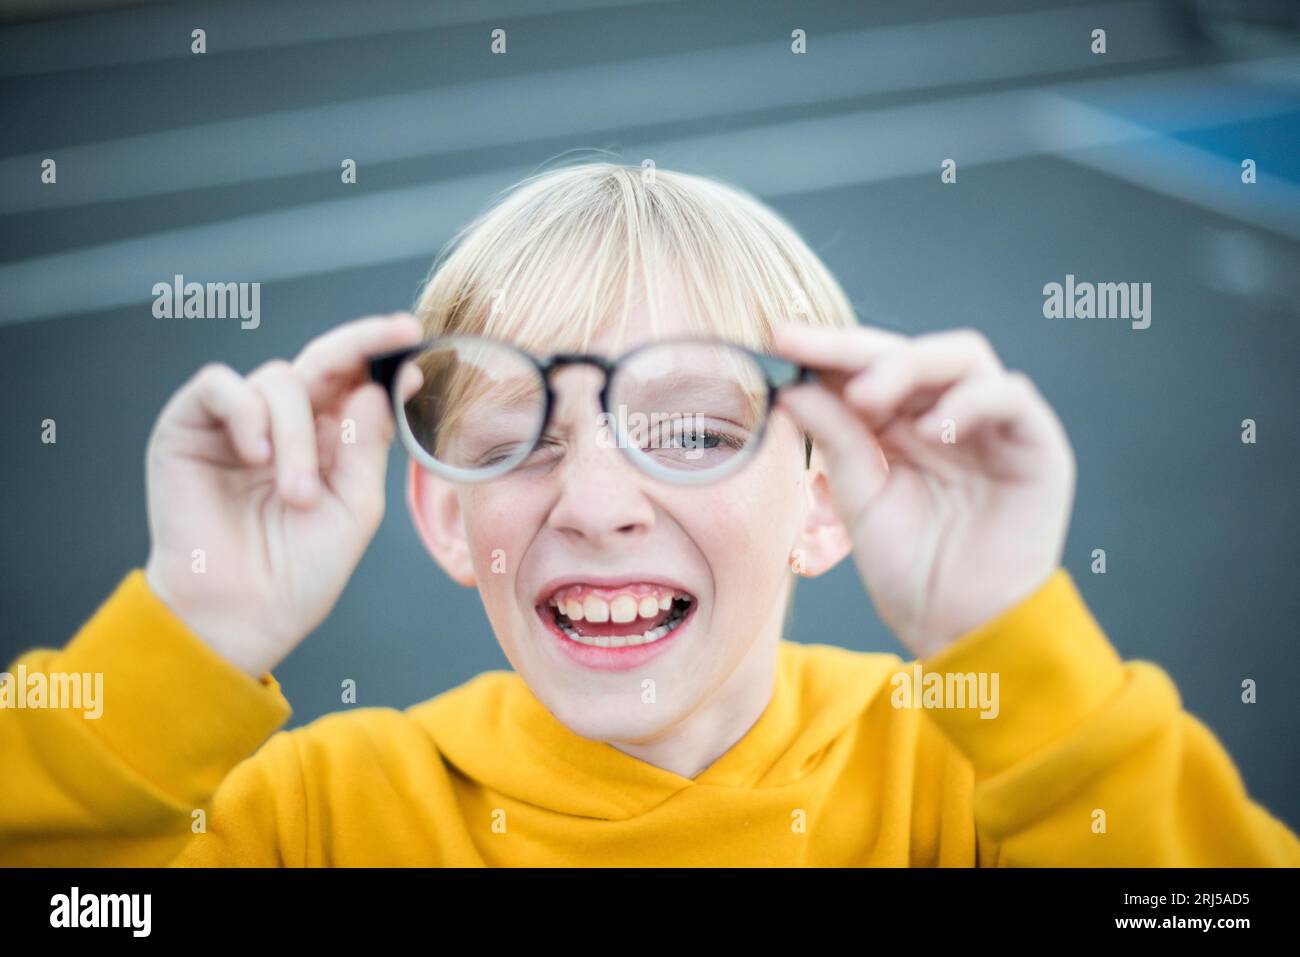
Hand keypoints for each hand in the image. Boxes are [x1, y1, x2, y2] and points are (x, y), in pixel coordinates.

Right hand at [143, 313, 422, 676]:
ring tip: (297, 495)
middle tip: (392, 337)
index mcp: (326, 440)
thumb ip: (366, 444)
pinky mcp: (188, 428)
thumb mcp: (354, 506)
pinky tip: (256, 456)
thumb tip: (378, 385)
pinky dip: (246, 413)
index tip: (412, 334)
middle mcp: (283, 424)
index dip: (380, 353)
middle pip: (321, 360)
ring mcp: (235, 423)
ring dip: (296, 436)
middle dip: (359, 345)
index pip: (354, 381)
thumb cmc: (299, 571)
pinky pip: (220, 386)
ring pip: (279, 380)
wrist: (242, 616)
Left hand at [772, 323, 1075, 658]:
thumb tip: (793, 386)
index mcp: (904, 425)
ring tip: (865, 399)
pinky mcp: (1037, 446)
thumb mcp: (860, 498)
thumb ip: (836, 439)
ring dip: (908, 366)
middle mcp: (950, 416)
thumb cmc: (912, 571)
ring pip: (962, 357)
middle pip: (911, 351)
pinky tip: (929, 429)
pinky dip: (970, 401)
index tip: (780, 339)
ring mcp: (994, 427)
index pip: (870, 367)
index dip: (829, 349)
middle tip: (813, 354)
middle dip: (857, 348)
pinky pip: (1011, 397)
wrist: (959, 629)